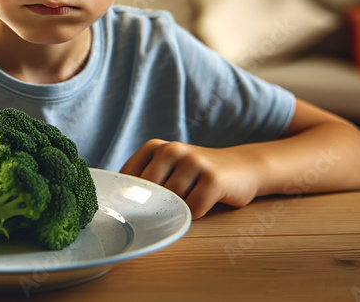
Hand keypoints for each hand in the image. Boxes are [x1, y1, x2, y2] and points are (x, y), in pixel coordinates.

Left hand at [120, 140, 260, 218]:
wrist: (242, 167)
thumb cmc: (197, 174)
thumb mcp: (167, 168)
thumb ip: (144, 181)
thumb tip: (117, 205)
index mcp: (155, 147)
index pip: (127, 180)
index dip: (131, 198)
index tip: (139, 206)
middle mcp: (172, 150)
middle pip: (149, 194)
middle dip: (157, 206)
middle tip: (171, 206)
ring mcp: (193, 162)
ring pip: (171, 203)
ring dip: (180, 210)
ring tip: (192, 199)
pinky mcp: (213, 179)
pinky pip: (193, 209)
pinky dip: (197, 213)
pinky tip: (206, 202)